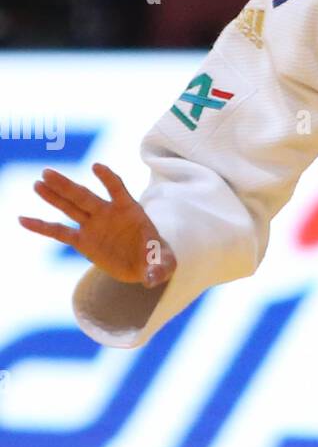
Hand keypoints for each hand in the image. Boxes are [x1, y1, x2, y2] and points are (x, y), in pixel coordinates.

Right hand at [18, 163, 175, 287]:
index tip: (97, 168)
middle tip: (48, 172)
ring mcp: (93, 225)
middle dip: (67, 186)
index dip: (108, 178)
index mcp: (129, 210)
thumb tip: (153, 278)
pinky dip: (42, 227)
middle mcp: (108, 213)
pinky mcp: (83, 241)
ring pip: (70, 208)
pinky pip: (60, 232)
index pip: (118, 189)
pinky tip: (23, 220)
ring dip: (54, 196)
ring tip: (37, 184)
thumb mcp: (164, 263)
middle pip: (84, 196)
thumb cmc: (157, 258)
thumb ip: (159, 266)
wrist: (144, 265)